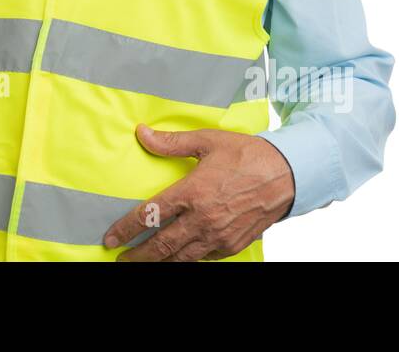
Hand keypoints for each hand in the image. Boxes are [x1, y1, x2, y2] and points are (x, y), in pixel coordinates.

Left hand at [103, 123, 293, 261]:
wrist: (287, 175)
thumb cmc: (247, 155)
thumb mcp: (207, 141)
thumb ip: (172, 142)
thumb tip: (143, 134)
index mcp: (193, 192)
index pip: (151, 215)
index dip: (126, 229)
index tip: (111, 238)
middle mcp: (203, 219)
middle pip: (162, 245)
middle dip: (137, 255)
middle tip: (120, 259)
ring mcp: (218, 236)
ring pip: (181, 258)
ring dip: (160, 262)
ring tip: (143, 264)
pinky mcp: (232, 245)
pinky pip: (203, 258)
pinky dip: (187, 260)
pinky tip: (178, 258)